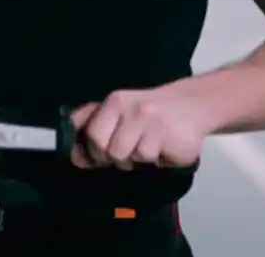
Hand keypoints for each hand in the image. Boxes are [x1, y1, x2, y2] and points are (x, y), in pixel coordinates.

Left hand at [68, 88, 210, 170]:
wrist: (193, 104)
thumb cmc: (149, 111)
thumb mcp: (118, 110)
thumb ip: (90, 124)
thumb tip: (71, 152)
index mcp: (115, 102)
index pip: (91, 134)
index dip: (92, 151)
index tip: (99, 155)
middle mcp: (133, 110)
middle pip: (108, 151)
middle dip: (114, 158)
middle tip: (127, 152)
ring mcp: (154, 124)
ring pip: (131, 159)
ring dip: (137, 160)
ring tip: (148, 146)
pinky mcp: (173, 140)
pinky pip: (153, 162)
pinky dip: (157, 161)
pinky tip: (163, 148)